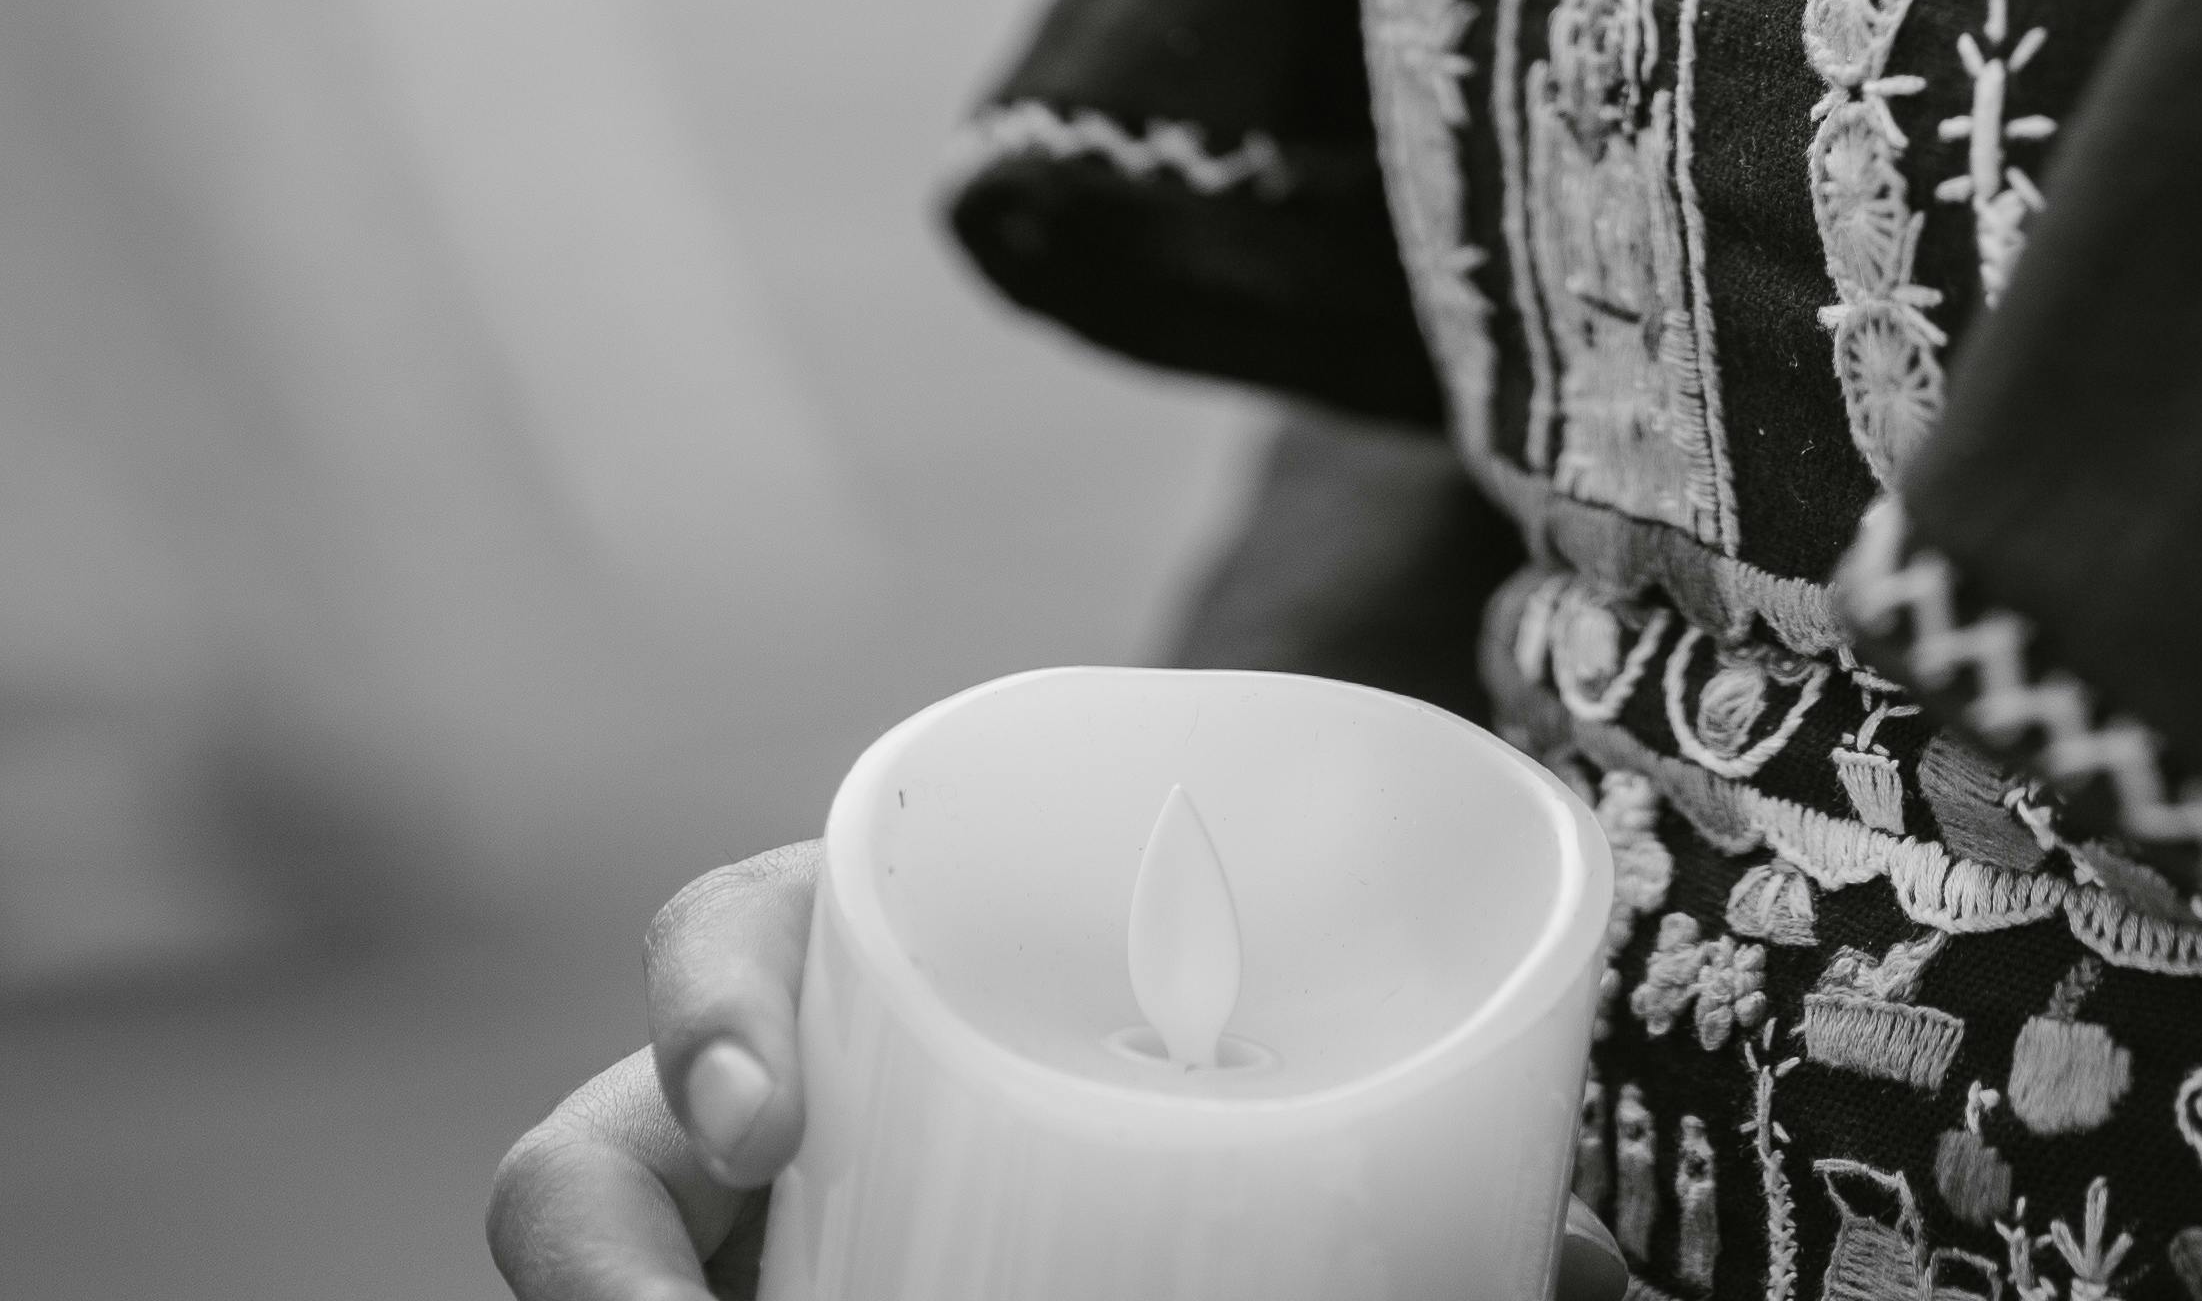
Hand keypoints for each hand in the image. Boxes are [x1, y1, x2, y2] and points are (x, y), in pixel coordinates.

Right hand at [485, 817, 1632, 1300]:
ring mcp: (742, 1237)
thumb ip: (1435, 1131)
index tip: (769, 1112)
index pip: (726, 936)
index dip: (710, 1008)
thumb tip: (1610, 1276)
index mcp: (870, 953)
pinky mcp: (767, 1285)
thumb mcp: (1288, 1034)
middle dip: (604, 1259)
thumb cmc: (1234, 1028)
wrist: (1196, 1045)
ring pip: (618, 1267)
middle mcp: (756, 1110)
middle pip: (591, 1171)